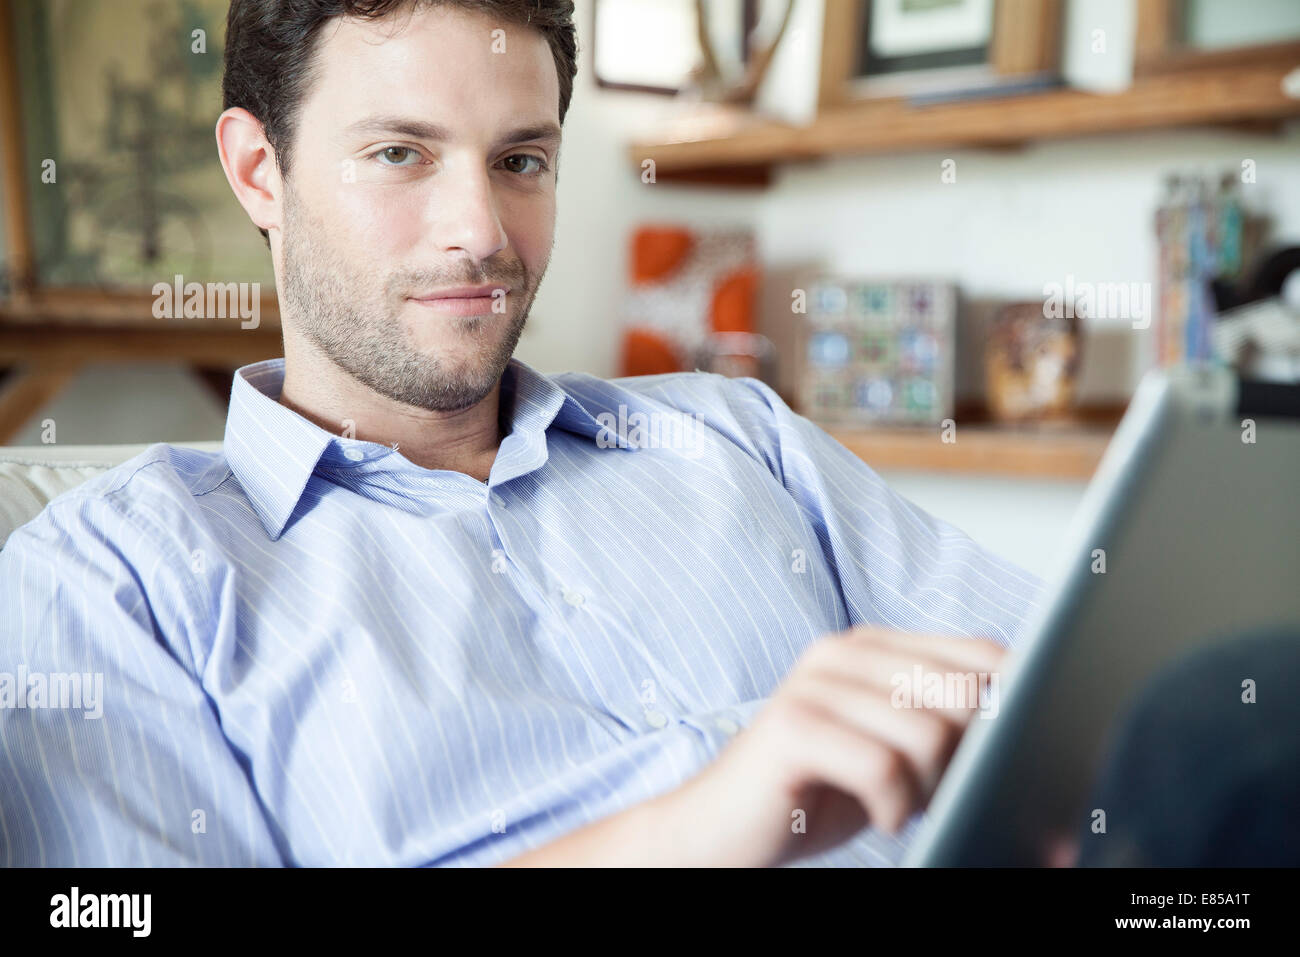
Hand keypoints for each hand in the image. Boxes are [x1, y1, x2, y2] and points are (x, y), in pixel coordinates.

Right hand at [656, 625, 1005, 866]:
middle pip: (963, 694)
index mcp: (872, 646)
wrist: (720, 827)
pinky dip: (895, 808)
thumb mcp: (893, 750)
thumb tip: (1033, 724)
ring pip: (928, 735)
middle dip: (965, 757)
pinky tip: (879, 816)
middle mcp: (841, 652)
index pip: (981, 655)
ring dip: (928, 791)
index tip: (1000, 754)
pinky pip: (883, 768)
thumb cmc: (815, 790)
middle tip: (931, 790)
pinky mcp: (792, 727)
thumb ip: (944, 721)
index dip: (1011, 708)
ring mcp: (812, 685)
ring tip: (899, 804)